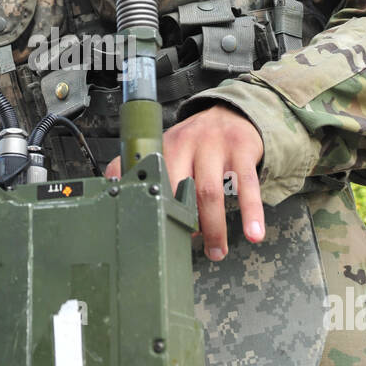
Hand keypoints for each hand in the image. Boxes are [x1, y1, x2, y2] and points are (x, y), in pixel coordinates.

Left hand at [103, 105, 264, 259]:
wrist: (232, 112)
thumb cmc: (195, 140)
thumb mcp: (166, 146)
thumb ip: (140, 165)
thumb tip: (111, 185)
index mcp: (166, 146)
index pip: (156, 180)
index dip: (157, 209)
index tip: (159, 232)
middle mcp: (189, 143)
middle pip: (182, 189)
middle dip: (184, 222)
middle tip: (187, 245)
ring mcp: (217, 146)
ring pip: (211, 192)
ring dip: (215, 228)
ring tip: (217, 252)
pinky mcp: (242, 150)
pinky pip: (249, 185)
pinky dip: (251, 212)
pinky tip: (254, 234)